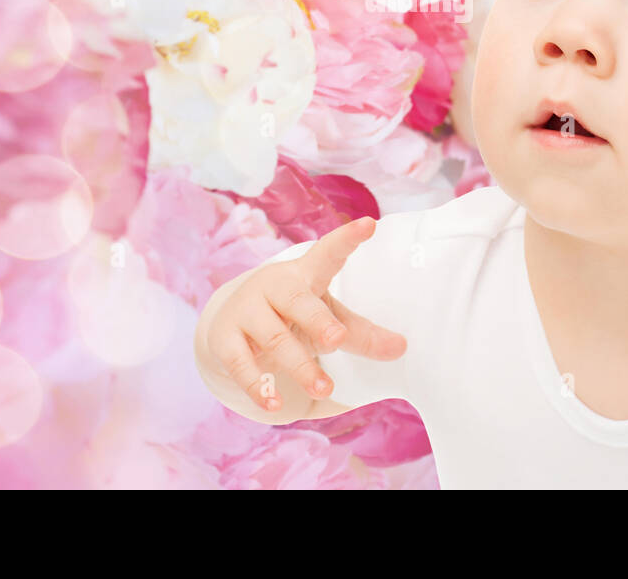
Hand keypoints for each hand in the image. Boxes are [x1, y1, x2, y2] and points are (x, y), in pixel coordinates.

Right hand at [203, 216, 407, 413]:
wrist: (229, 322)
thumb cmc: (290, 315)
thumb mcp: (325, 316)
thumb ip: (360, 333)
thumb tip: (401, 348)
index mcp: (304, 274)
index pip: (327, 253)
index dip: (347, 240)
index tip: (369, 223)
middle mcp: (274, 287)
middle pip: (298, 301)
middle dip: (318, 321)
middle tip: (338, 339)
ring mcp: (247, 311)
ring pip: (274, 338)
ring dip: (300, 366)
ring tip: (325, 389)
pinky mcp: (225, 339)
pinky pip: (241, 364)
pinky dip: (259, 386)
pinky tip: (274, 402)